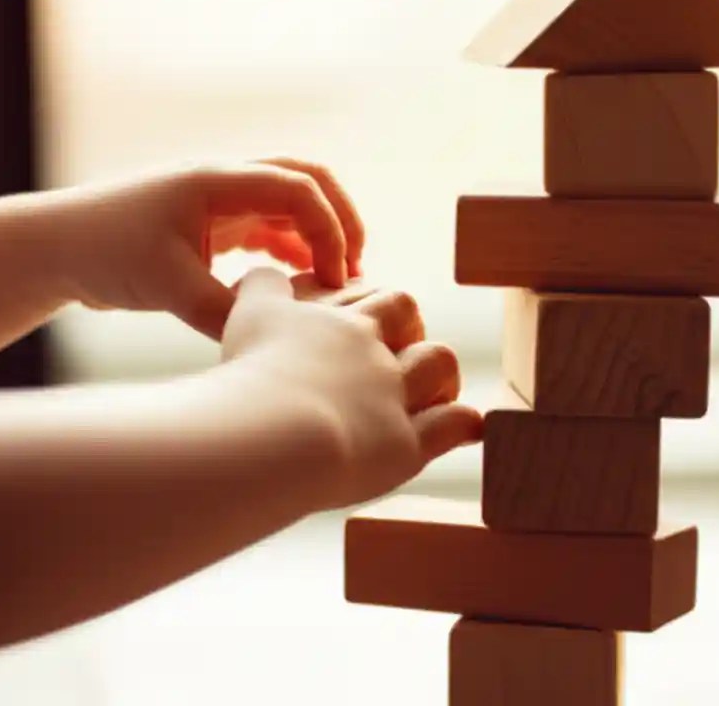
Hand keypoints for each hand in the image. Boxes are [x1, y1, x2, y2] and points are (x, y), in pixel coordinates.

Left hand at [47, 158, 363, 337]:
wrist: (54, 248)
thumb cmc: (103, 254)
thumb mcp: (167, 288)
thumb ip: (223, 311)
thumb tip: (273, 336)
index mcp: (216, 182)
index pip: (299, 188)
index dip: (330, 231)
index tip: (337, 280)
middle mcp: (223, 182)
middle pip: (308, 178)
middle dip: (341, 220)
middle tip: (357, 267)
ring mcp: (218, 201)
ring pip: (290, 203)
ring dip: (319, 234)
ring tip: (338, 283)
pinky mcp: (209, 224)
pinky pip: (267, 227)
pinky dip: (293, 249)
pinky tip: (301, 286)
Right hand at [221, 269, 481, 509]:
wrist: (273, 431)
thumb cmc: (255, 371)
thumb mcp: (249, 314)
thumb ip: (263, 287)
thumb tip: (268, 274)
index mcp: (340, 320)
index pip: (377, 297)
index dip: (379, 308)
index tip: (368, 325)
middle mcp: (373, 350)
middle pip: (409, 317)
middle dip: (408, 330)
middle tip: (396, 354)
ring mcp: (394, 395)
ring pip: (438, 363)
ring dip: (440, 374)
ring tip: (432, 392)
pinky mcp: (406, 444)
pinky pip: (451, 426)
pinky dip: (464, 424)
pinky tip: (469, 430)